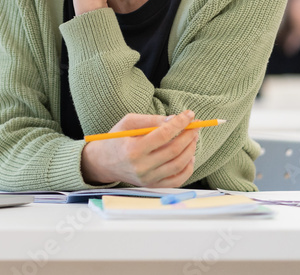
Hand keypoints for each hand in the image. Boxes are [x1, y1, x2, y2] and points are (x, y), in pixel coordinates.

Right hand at [80, 111, 199, 186]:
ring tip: (193, 137)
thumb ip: (150, 120)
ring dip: (191, 149)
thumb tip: (174, 120)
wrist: (103, 162)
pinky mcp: (153, 185)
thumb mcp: (127, 122)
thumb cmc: (116, 139)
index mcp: (133, 149)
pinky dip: (188, 168)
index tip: (190, 114)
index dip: (180, 123)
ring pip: (179, 165)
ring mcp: (148, 178)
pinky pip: (177, 180)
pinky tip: (190, 156)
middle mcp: (141, 167)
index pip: (163, 135)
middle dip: (189, 135)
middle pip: (174, 150)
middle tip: (196, 125)